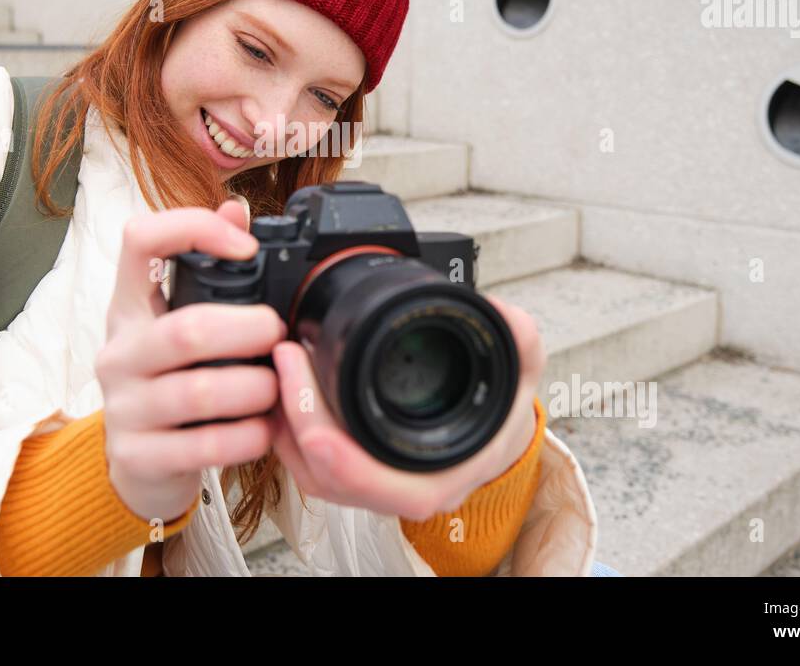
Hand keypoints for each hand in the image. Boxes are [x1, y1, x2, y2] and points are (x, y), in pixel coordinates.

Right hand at [96, 199, 282, 524]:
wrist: (138, 466)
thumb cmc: (168, 381)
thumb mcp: (177, 321)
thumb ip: (207, 267)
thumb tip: (236, 209)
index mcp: (129, 306)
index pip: (139, 240)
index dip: (194, 229)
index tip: (245, 249)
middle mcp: (119, 351)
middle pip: (187, 329)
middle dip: (248, 330)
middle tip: (277, 333)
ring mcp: (123, 406)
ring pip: (200, 392)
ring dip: (255, 388)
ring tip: (276, 387)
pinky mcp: (138, 456)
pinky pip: (204, 446)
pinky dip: (247, 437)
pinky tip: (263, 430)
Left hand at [267, 293, 545, 520]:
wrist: (497, 431)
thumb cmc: (502, 407)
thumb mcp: (521, 367)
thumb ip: (518, 338)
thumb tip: (498, 311)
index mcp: (438, 477)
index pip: (380, 483)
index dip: (340, 454)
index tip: (311, 412)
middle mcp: (399, 489)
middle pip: (328, 475)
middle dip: (295, 419)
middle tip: (285, 358)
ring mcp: (372, 484)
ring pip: (311, 472)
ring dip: (284, 425)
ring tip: (278, 367)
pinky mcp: (352, 469)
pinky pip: (308, 463)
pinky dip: (288, 429)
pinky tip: (282, 390)